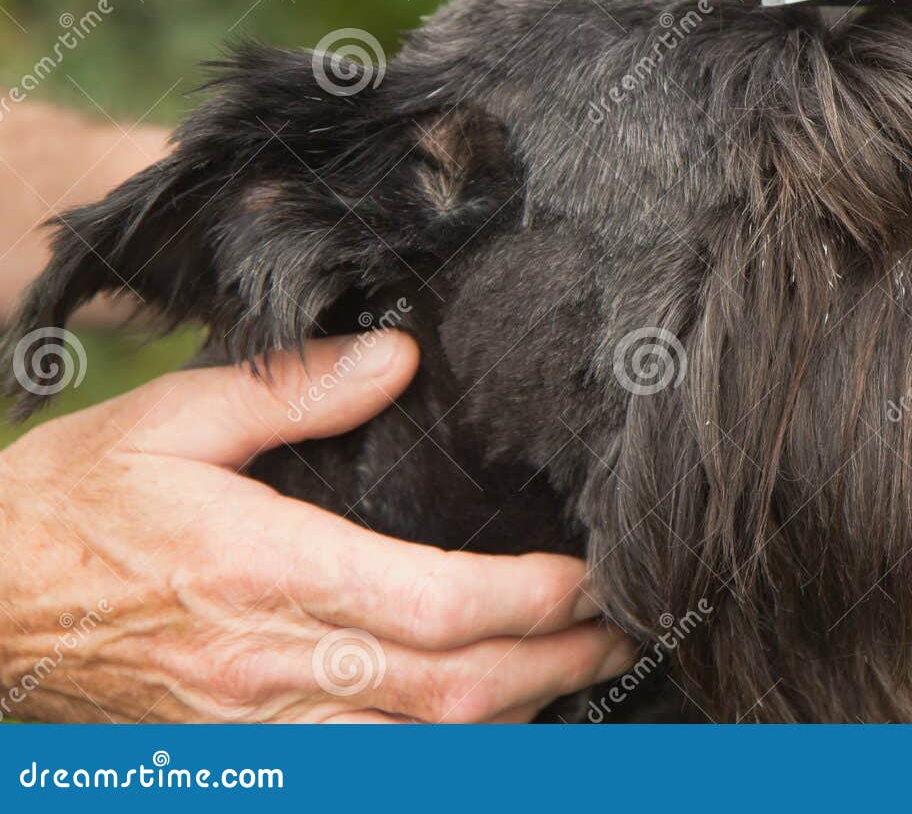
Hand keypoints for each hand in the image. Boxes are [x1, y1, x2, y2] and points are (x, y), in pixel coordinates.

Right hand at [0, 332, 633, 722]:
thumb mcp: (175, 418)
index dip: (535, 600)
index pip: (439, 604)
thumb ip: (297, 390)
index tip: (591, 577)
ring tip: (575, 672)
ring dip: (512, 716)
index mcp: (269, 570)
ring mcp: (258, 725)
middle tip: (618, 629)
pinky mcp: (240, 754)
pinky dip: (436, 751)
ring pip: (420, 746)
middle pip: (453, 690)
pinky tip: (477, 722)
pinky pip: (362, 772)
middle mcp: (274, 663)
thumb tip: (400, 358)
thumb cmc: (74, 502)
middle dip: (555, 665)